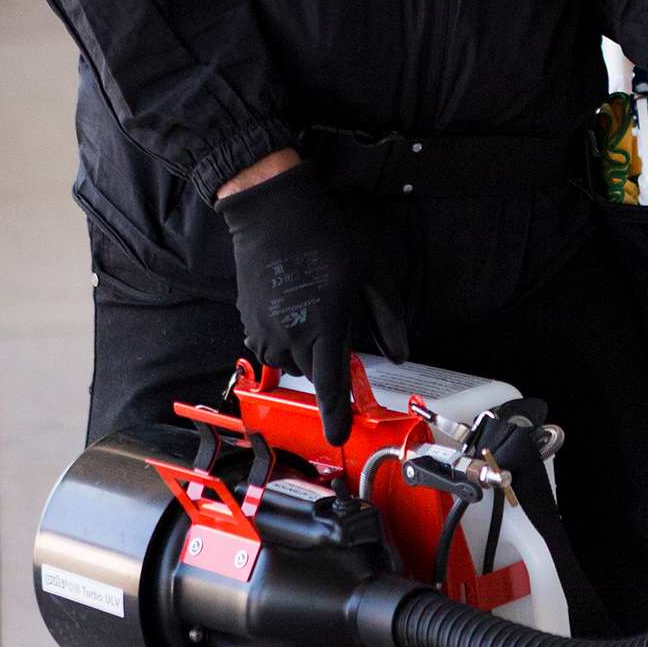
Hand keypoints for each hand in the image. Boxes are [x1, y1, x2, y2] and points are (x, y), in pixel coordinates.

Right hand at [215, 164, 408, 444]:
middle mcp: (291, 336)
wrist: (271, 209)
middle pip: (311, 373)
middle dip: (325, 360)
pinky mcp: (248, 317)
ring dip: (303, 349)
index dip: (335, 417)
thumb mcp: (371, 271)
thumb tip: (399, 354)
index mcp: (325, 328)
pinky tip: (292, 307)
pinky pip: (267, 344)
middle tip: (334, 323)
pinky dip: (283, 337)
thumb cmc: (325, 234)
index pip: (330, 388)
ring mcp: (265, 328)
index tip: (337, 438)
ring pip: (288, 360)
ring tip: (313, 310)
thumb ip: (387, 318)